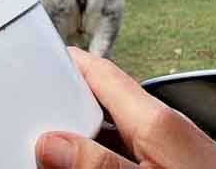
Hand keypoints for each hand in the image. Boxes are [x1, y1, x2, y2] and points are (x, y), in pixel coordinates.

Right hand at [34, 47, 215, 167]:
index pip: (102, 73)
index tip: (41, 57)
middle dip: (70, 103)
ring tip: (57, 144)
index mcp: (156, 120)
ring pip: (116, 128)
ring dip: (86, 132)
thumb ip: (99, 164)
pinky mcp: (176, 160)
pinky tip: (92, 163)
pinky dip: (106, 149)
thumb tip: (52, 143)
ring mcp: (171, 146)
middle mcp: (164, 127)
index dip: (69, 61)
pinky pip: (132, 146)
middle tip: (39, 114)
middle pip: (105, 100)